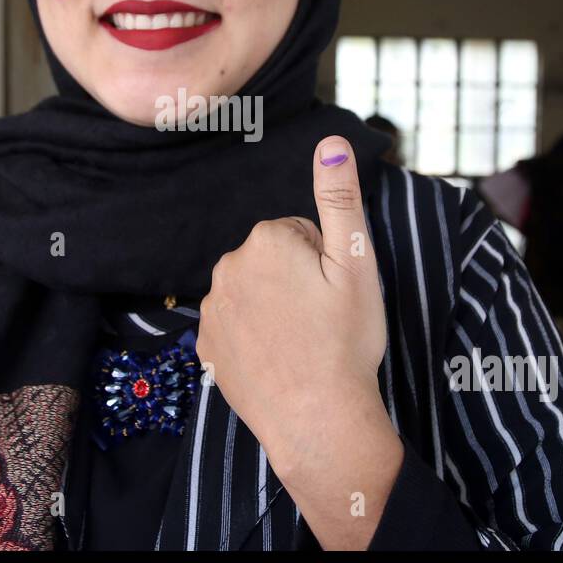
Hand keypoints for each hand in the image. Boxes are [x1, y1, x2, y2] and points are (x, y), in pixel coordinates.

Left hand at [198, 136, 403, 546]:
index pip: (299, 233)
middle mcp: (227, 267)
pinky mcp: (206, 347)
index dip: (323, 262)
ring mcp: (212, 309)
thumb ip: (340, 198)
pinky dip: (254, 338)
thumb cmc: (344, 340)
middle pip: (272, 260)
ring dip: (273, 309)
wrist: (317, 420)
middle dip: (295, 281)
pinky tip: (278, 360)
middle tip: (321, 320)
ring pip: (252, 293)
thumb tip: (332, 142)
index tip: (332, 294)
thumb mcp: (355, 264)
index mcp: (265, 241)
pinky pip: (234, 326)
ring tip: (302, 343)